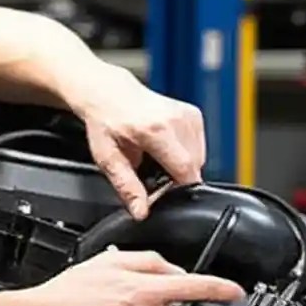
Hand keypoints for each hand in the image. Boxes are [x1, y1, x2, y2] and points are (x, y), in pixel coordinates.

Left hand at [78, 66, 206, 219]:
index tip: (164, 193)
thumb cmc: (106, 122)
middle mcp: (176, 120)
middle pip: (194, 166)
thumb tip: (140, 211)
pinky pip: (199, 145)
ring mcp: (187, 115)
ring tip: (156, 157)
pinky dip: (186, 152)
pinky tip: (165, 147)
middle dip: (177, 178)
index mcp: (156, 130)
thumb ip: (127, 187)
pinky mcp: (193, 114)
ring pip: (199, 157)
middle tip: (152, 173)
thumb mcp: (108, 159)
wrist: (108, 94)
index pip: (186, 170)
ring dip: (182, 165)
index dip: (179, 189)